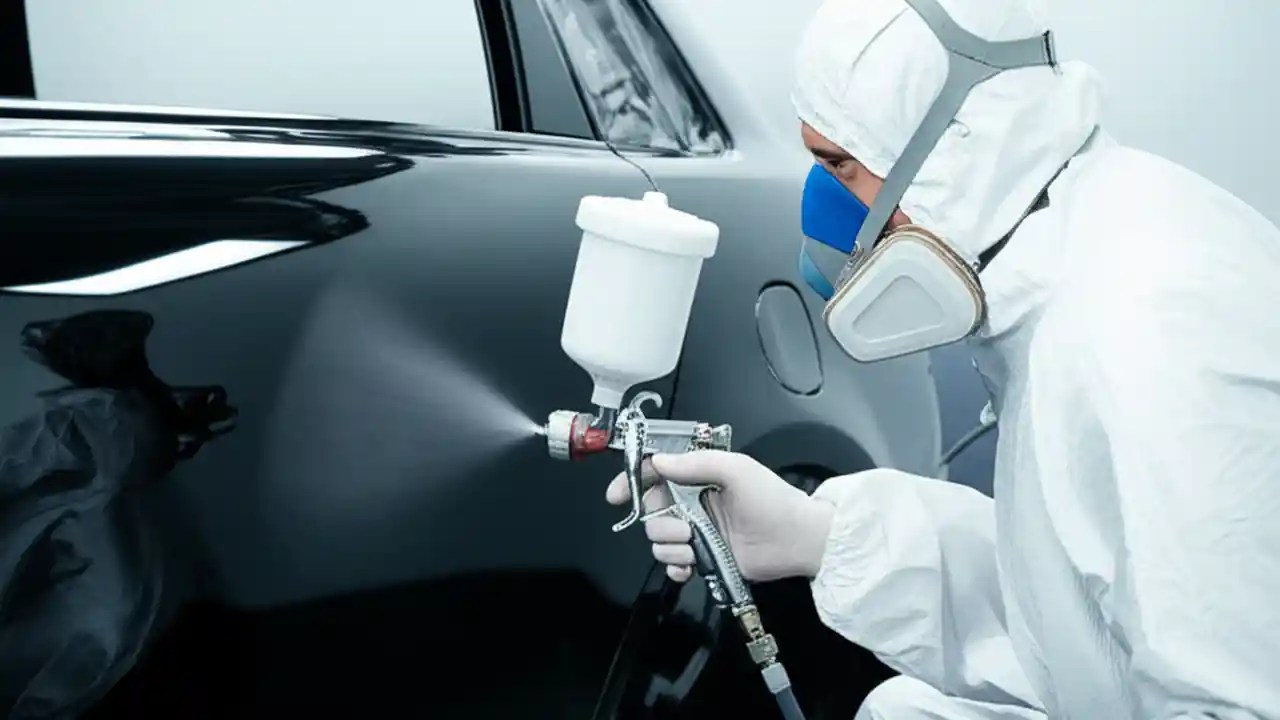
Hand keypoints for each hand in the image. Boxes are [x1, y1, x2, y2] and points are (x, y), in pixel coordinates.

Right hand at [606, 450, 834, 583]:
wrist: (797, 539)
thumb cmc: (771, 499)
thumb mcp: (735, 469)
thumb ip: (695, 464)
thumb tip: (658, 461)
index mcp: (698, 476)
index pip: (654, 474)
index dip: (631, 482)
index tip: (617, 496)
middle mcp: (692, 503)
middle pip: (650, 512)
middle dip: (659, 522)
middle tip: (683, 527)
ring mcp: (697, 532)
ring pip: (658, 541)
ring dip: (672, 546)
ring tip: (697, 546)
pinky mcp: (703, 558)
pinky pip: (673, 565)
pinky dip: (676, 568)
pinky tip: (689, 567)